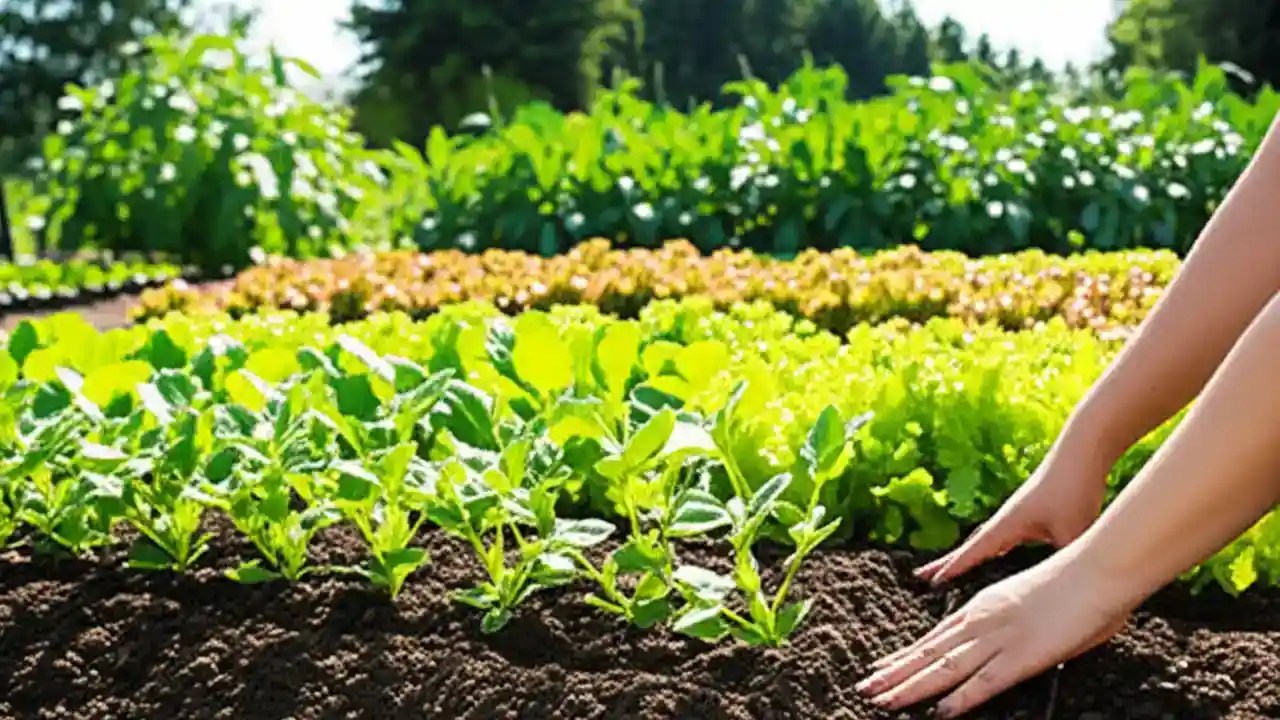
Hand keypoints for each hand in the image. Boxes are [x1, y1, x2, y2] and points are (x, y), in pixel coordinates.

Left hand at [856, 555, 1133, 716]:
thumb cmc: (1078, 580)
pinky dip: (961, 699)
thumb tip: (1015, 630)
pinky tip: (939, 712)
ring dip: (910, 688)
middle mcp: (982, 620)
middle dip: (894, 673)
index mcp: (984, 604)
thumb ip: (1015, 616)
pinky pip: (986, 682)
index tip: (881, 665)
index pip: (935, 635)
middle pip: (929, 652)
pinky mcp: (1023, 656)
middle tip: (864, 687)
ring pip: (944, 668)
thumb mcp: (1032, 598)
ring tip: (879, 699)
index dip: (906, 654)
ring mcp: (1000, 638)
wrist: (1098, 567)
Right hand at [914, 443, 1108, 584]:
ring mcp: (1017, 515)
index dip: (953, 567)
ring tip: (951, 566)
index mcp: (1008, 525)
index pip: (974, 551)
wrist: (1081, 452)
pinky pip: (1002, 536)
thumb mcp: (1073, 533)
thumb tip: (1066, 590)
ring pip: (985, 540)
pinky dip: (990, 547)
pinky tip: (995, 552)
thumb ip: (1067, 564)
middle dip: (947, 561)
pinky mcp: (1030, 512)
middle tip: (922, 575)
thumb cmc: (1074, 490)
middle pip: (970, 545)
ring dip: (967, 554)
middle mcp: (1006, 519)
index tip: (930, 580)